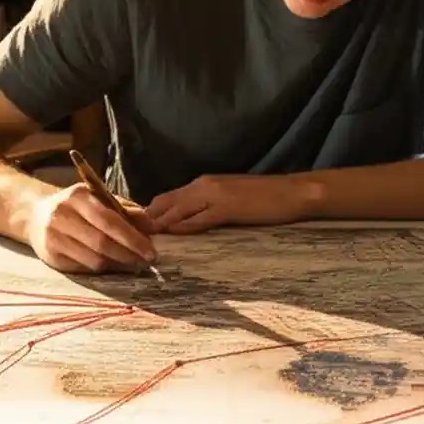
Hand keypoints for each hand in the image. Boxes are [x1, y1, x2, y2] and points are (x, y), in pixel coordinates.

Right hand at [24, 183, 158, 273]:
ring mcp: (54, 237)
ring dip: (118, 265)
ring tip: (133, 265)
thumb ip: (126, 210)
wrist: (35, 215)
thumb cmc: (76, 207)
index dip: (132, 238)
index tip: (151, 251)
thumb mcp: (99, 199)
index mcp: (79, 197)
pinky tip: (114, 266)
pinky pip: (84, 268)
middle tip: (146, 262)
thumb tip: (151, 225)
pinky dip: (103, 269)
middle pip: (101, 242)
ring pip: (93, 259)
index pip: (109, 220)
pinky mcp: (51, 257)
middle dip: (128, 255)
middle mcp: (63, 215)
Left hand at [146, 174, 310, 234]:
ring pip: (177, 210)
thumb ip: (206, 207)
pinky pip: (198, 219)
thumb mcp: (228, 200)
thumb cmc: (263, 198)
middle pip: (164, 202)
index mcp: (203, 183)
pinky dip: (183, 227)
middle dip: (147, 220)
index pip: (167, 197)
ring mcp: (214, 195)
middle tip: (132, 237)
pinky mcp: (226, 208)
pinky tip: (173, 235)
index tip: (136, 229)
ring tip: (143, 240)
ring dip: (160, 225)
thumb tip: (186, 222)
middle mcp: (203, 185)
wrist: (291, 192)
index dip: (150, 213)